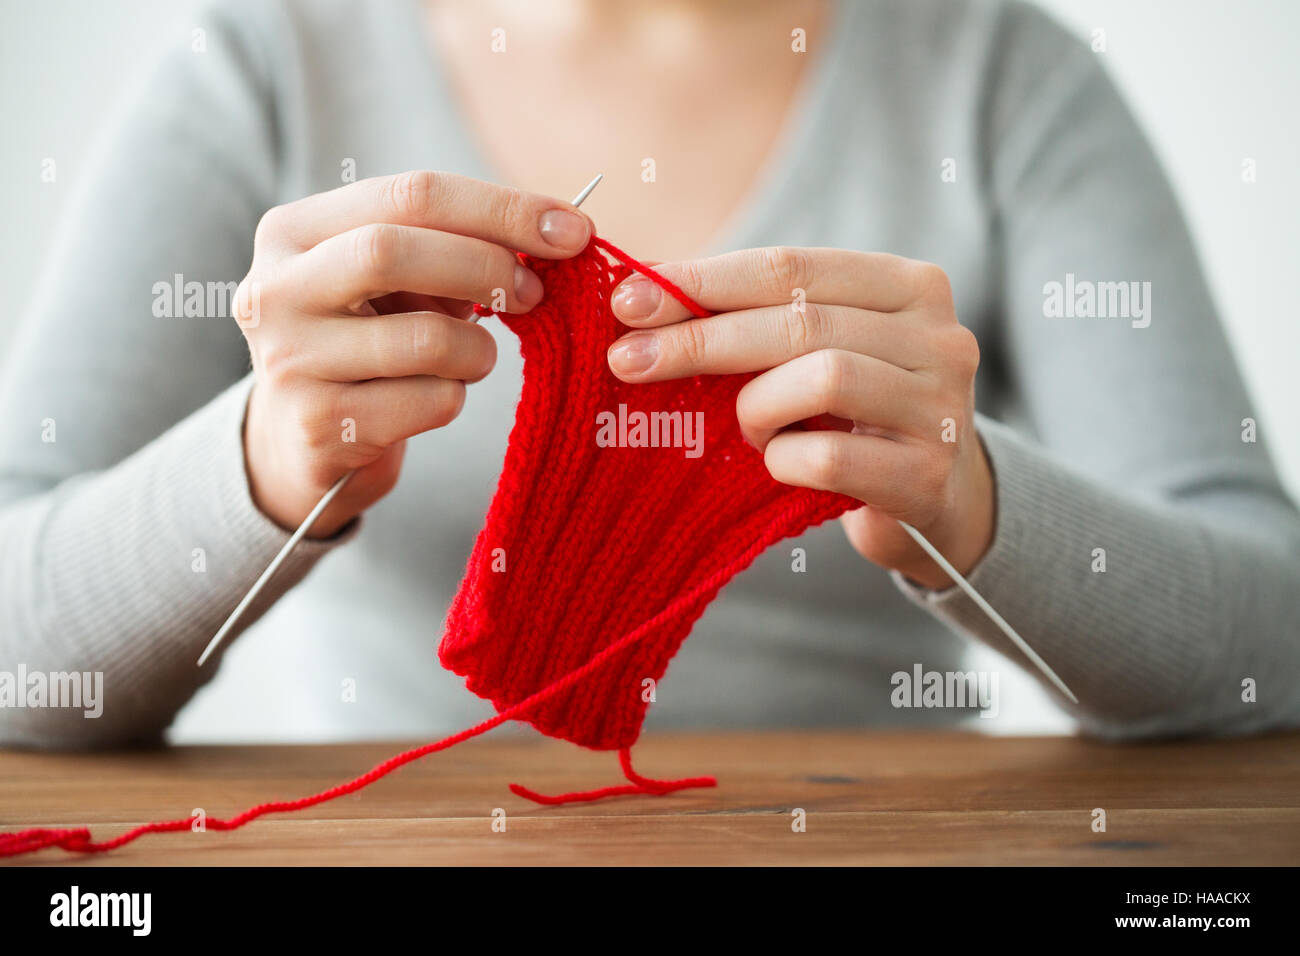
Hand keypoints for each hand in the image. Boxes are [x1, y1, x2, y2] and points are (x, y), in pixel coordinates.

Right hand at [235, 171, 591, 536]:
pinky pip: (430, 402)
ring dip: (477, 350)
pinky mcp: (320, 427)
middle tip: (536, 293)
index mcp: (293, 232)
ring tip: (473, 358)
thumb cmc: (368, 343)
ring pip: (425, 339)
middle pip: (393, 251)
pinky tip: (436, 397)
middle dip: (487, 267)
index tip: (572, 231)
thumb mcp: (394, 282)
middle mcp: (273, 290)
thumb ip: (454, 246)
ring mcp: (289, 362)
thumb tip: (556, 233)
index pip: (410, 194)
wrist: (305, 446)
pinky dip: (456, 398)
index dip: (502, 209)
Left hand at [606, 246, 992, 588]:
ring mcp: (939, 407)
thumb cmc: (853, 415)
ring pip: (823, 378)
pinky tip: (777, 463)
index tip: (627, 299)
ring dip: (757, 407)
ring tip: (746, 428)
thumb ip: (754, 317)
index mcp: (907, 284)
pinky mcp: (925, 475)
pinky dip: (782, 461)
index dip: (703, 280)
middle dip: (700, 339)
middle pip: (800, 320)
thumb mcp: (816, 350)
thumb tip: (640, 293)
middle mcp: (939, 336)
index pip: (790, 266)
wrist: (937, 498)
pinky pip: (828, 458)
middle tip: (627, 360)